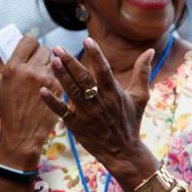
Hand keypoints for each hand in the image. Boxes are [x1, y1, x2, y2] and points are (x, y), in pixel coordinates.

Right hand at [0, 36, 61, 167]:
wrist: (23, 133)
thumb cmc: (9, 108)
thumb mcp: (1, 83)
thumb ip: (5, 62)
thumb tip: (8, 45)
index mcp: (14, 67)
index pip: (29, 41)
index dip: (32, 43)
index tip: (32, 47)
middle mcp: (31, 71)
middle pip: (45, 49)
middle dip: (44, 54)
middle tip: (41, 61)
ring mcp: (47, 80)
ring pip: (57, 61)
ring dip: (54, 65)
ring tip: (47, 74)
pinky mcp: (60, 89)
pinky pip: (63, 75)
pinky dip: (59, 77)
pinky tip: (53, 85)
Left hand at [37, 38, 157, 183]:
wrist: (123, 151)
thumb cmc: (131, 122)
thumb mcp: (141, 96)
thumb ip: (143, 72)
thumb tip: (149, 50)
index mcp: (115, 93)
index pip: (104, 70)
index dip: (96, 55)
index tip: (87, 40)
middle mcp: (101, 102)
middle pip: (84, 79)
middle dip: (71, 62)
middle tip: (58, 47)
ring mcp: (88, 114)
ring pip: (73, 92)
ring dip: (62, 76)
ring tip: (52, 61)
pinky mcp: (77, 125)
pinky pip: (62, 112)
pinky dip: (52, 102)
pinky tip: (42, 90)